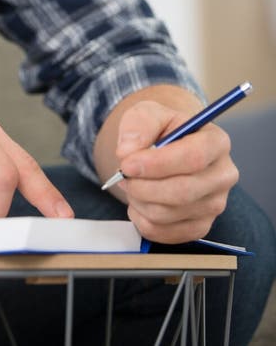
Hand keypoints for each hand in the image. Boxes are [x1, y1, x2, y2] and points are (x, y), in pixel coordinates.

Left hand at [114, 100, 238, 243]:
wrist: (167, 148)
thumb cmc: (161, 129)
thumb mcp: (148, 112)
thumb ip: (138, 124)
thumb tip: (128, 151)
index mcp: (216, 142)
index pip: (193, 158)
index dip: (157, 164)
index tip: (127, 164)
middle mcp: (223, 176)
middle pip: (182, 192)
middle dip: (143, 186)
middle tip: (122, 175)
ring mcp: (215, 205)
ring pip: (169, 214)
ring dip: (139, 201)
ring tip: (132, 184)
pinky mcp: (200, 226)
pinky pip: (164, 233)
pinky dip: (142, 219)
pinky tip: (140, 201)